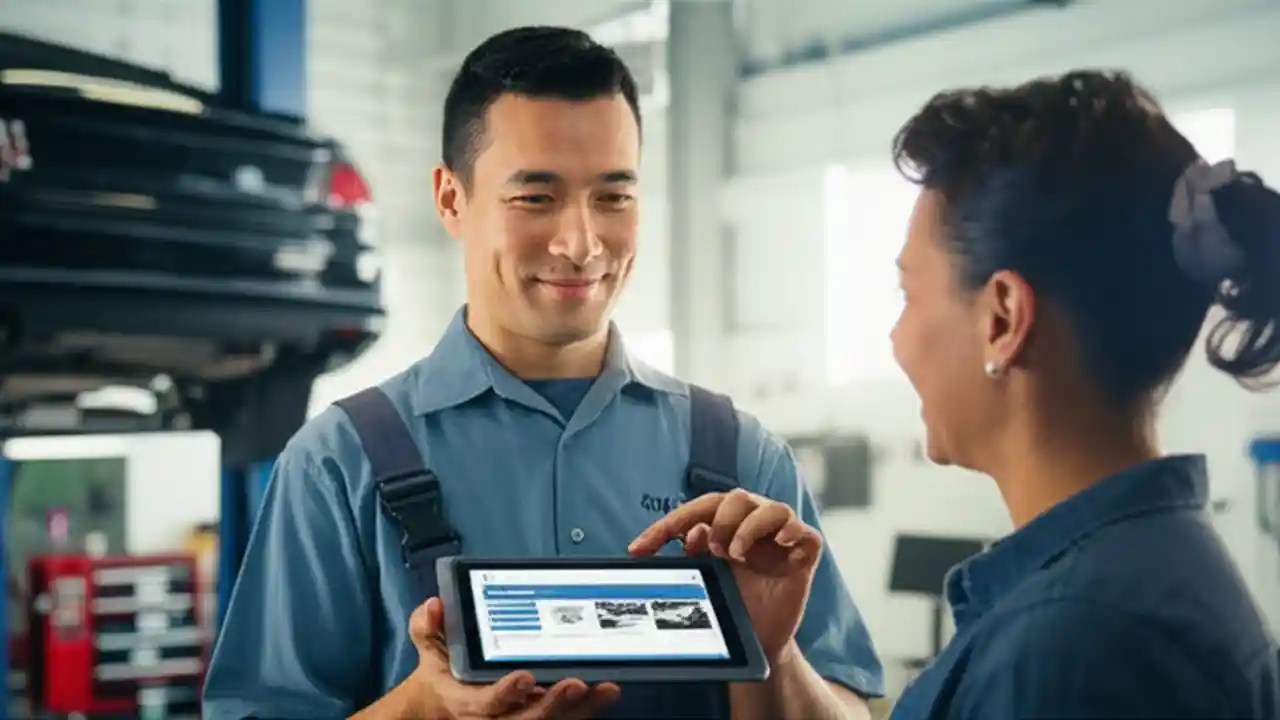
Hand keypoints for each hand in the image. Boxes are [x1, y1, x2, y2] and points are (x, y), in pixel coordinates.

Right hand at [407, 596, 620, 718]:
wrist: (446, 703)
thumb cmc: (444, 670)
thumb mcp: (429, 647)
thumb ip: (427, 627)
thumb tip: (435, 606)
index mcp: (467, 701)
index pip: (487, 704)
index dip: (506, 693)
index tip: (524, 676)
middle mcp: (497, 719)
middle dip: (553, 705)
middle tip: (577, 684)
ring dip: (582, 710)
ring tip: (607, 689)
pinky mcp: (542, 718)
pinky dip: (587, 710)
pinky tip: (608, 692)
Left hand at [628, 488, 821, 662]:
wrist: (759, 637)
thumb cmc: (733, 600)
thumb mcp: (706, 578)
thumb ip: (695, 555)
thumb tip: (692, 533)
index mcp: (725, 522)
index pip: (696, 511)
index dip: (666, 527)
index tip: (638, 550)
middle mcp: (754, 521)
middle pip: (736, 499)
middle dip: (720, 521)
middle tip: (712, 549)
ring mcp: (782, 536)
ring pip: (771, 509)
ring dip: (750, 527)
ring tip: (736, 554)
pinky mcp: (805, 553)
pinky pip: (804, 532)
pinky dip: (790, 532)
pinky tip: (778, 542)